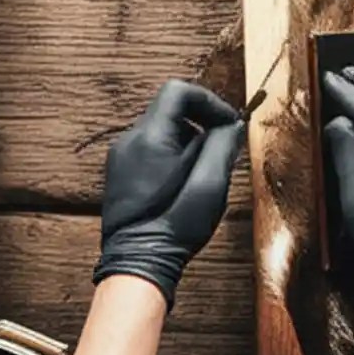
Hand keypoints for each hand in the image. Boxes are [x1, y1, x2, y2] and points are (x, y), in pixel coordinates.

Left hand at [94, 80, 244, 308]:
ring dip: (189, 142)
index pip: (178, 91)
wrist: (136, 263)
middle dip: (202, 124)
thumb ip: (223, 147)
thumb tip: (232, 124)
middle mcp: (129, 140)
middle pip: (170, 109)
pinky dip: (173, 155)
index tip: (228, 124)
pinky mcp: (120, 173)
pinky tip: (184, 184)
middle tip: (221, 151)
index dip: (209, 101)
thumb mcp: (210, 185)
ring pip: (162, 130)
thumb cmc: (174, 226)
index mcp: (149, 137)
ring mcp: (121, 157)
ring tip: (203, 174)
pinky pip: (151, 149)